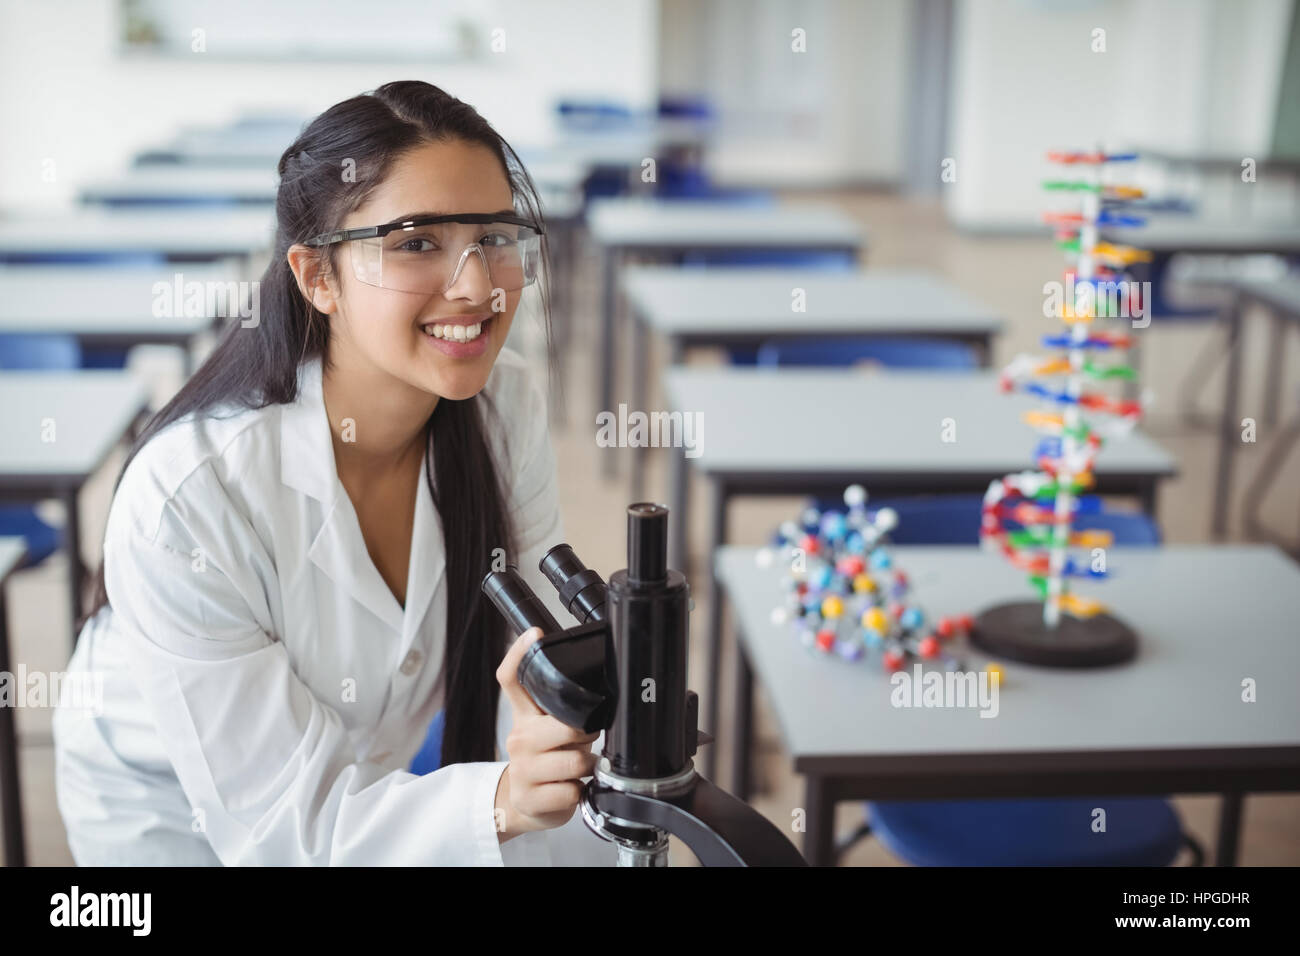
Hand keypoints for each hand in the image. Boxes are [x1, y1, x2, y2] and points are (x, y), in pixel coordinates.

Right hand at [494, 627, 599, 841]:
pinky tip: (569, 790)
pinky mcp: (530, 798)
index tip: (534, 634)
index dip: (520, 655)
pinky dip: (579, 792)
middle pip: (565, 725)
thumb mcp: (548, 731)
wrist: (524, 805)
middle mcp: (519, 739)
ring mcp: (523, 770)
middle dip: (586, 735)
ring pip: (574, 761)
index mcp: (524, 717)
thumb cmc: (545, 762)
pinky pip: (571, 791)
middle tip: (584, 741)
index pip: (512, 680)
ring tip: (577, 768)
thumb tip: (597, 690)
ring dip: (585, 767)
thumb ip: (563, 710)